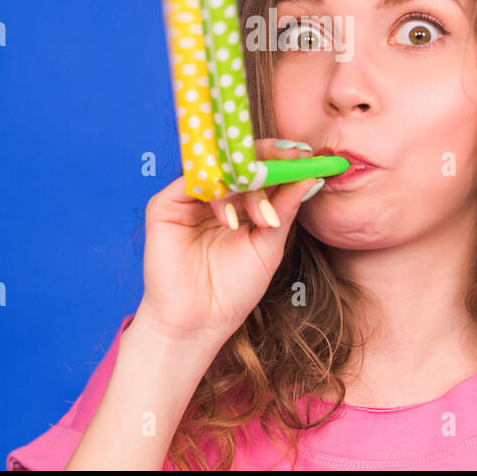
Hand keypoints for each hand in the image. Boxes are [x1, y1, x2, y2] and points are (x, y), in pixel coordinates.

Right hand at [137, 138, 324, 345]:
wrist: (199, 322)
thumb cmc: (234, 289)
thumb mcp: (270, 245)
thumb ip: (284, 208)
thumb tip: (311, 175)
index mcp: (240, 203)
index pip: (258, 167)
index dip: (279, 157)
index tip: (304, 153)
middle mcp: (214, 196)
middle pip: (238, 160)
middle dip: (267, 163)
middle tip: (290, 164)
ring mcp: (189, 199)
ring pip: (219, 169)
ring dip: (246, 187)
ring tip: (262, 219)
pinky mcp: (165, 205)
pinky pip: (191, 182)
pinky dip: (216, 193)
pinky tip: (228, 219)